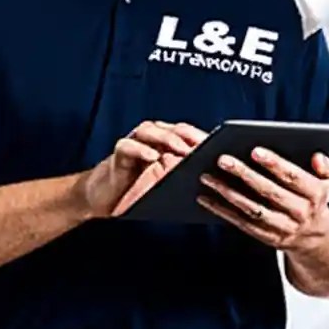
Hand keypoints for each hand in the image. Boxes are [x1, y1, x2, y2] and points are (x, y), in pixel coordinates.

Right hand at [83, 121, 206, 218]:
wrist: (106, 199)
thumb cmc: (140, 192)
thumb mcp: (168, 184)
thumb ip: (184, 175)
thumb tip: (215, 179)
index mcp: (166, 145)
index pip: (188, 134)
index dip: (204, 137)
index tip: (222, 144)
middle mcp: (150, 140)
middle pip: (172, 129)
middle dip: (190, 135)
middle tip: (205, 145)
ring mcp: (133, 145)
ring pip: (150, 131)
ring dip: (167, 138)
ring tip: (182, 150)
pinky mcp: (118, 156)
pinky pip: (127, 146)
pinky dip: (140, 150)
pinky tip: (152, 157)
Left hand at [197, 147, 328, 250]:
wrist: (315, 237)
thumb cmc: (313, 198)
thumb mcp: (326, 182)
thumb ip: (324, 166)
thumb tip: (317, 156)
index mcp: (316, 194)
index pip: (294, 177)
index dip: (275, 164)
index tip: (254, 149)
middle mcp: (301, 212)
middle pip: (269, 192)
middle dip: (245, 174)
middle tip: (222, 159)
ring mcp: (284, 228)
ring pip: (252, 209)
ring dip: (228, 192)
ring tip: (206, 176)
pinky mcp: (267, 238)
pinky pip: (241, 223)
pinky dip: (222, 211)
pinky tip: (204, 197)